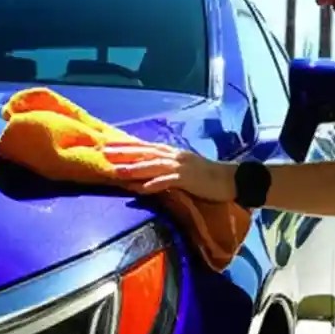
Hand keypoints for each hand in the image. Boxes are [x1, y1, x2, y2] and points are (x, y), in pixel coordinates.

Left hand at [103, 141, 237, 201]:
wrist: (230, 179)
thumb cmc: (205, 177)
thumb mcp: (183, 168)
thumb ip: (165, 168)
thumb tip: (146, 173)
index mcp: (171, 153)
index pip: (144, 147)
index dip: (125, 146)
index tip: (107, 145)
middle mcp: (174, 156)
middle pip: (145, 152)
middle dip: (124, 153)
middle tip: (104, 153)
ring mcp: (181, 166)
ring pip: (153, 166)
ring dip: (135, 169)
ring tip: (117, 172)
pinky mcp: (188, 179)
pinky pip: (169, 182)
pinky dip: (155, 184)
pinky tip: (143, 188)